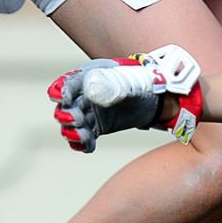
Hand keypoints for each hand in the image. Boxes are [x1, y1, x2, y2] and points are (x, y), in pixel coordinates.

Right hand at [47, 45, 203, 152]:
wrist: (159, 98)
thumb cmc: (144, 84)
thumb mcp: (129, 83)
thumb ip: (111, 86)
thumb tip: (91, 92)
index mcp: (90, 76)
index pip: (69, 83)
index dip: (62, 91)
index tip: (63, 99)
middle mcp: (86, 94)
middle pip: (66, 106)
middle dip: (67, 114)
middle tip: (77, 120)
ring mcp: (90, 111)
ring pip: (72, 124)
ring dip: (73, 131)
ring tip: (83, 137)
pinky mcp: (96, 126)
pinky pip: (83, 136)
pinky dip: (82, 143)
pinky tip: (88, 146)